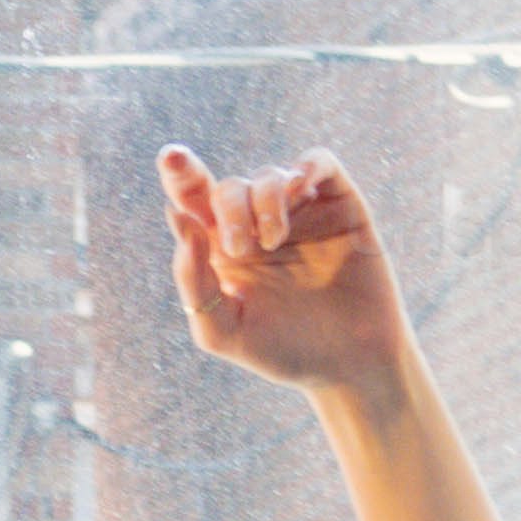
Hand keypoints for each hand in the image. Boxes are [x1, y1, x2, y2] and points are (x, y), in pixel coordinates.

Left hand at [161, 142, 411, 389]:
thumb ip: (193, 279)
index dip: (179, 173)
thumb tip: (176, 216)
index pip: (192, 200)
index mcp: (222, 250)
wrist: (349, 364)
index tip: (171, 157)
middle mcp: (257, 225)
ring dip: (264, 201)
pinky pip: (318, 163)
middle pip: (230, 188)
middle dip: (229, 209)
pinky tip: (298, 190)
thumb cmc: (283, 351)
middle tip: (240, 249)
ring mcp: (299, 212)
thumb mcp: (223, 330)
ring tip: (272, 241)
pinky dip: (305, 167)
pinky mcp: (338, 203)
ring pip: (270, 175)